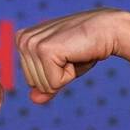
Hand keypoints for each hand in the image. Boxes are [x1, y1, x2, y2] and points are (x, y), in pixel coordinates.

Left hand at [15, 9, 129, 103]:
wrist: (107, 30)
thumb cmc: (85, 48)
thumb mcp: (62, 70)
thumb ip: (46, 85)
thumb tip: (33, 99)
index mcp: (22, 40)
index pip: (30, 80)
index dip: (53, 75)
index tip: (65, 56)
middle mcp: (23, 40)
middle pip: (34, 84)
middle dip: (57, 76)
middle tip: (70, 55)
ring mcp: (32, 44)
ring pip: (43, 85)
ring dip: (63, 75)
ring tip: (73, 54)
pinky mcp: (45, 50)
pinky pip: (53, 83)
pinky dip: (68, 75)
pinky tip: (75, 55)